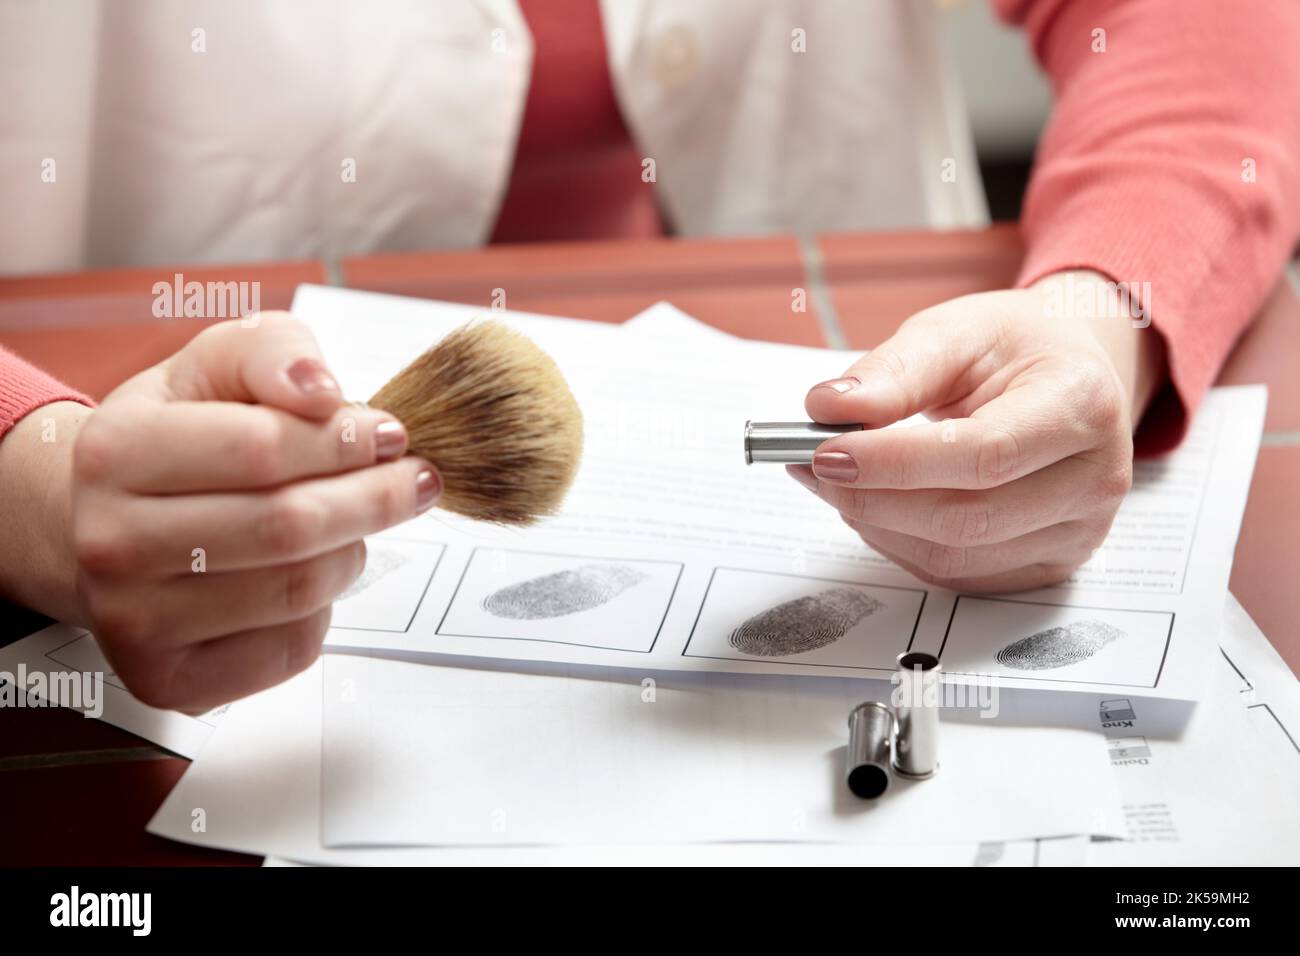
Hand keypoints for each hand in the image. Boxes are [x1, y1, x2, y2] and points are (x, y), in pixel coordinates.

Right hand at [4, 313, 439, 712]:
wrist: (108, 522)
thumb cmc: (175, 438)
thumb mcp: (219, 363)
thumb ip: (276, 353)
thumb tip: (321, 390)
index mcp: (116, 453)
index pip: (262, 449)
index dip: (345, 441)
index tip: (390, 435)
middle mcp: (112, 544)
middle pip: (288, 528)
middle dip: (373, 499)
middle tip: (414, 481)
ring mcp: (135, 623)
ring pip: (300, 591)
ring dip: (352, 550)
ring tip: (354, 522)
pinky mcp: (173, 681)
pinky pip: (292, 649)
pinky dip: (324, 609)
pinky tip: (310, 572)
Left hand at [791, 271, 1166, 592]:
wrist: (1075, 375)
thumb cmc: (1017, 349)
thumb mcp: (957, 330)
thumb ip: (894, 370)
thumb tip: (829, 407)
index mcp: (1080, 404)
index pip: (983, 454)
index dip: (895, 463)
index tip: (827, 451)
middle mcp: (1093, 478)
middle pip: (966, 518)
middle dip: (871, 498)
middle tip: (811, 465)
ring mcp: (1077, 532)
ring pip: (955, 557)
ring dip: (875, 525)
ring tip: (833, 481)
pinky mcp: (1049, 565)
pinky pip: (957, 575)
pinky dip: (898, 545)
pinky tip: (872, 507)